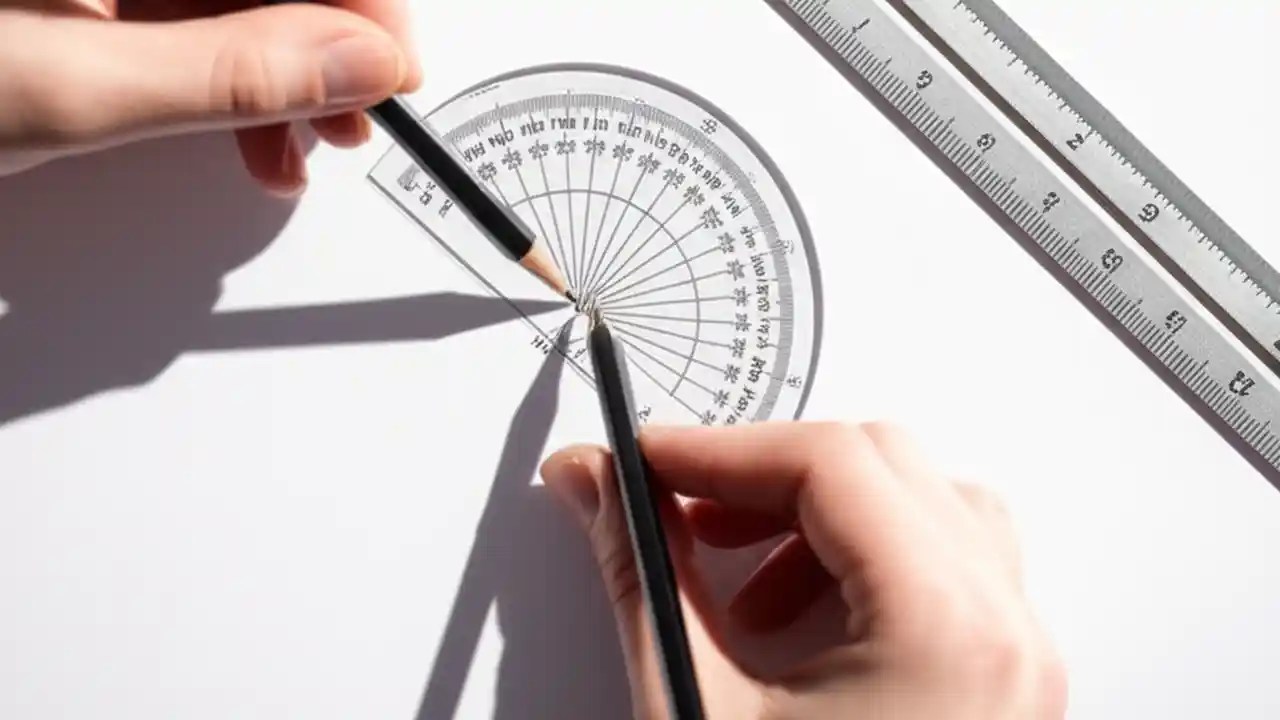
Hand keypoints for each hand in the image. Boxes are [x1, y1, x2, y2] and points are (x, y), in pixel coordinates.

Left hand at [0, 1, 419, 193]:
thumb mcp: (66, 86)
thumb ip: (229, 73)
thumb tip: (355, 63)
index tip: (391, 64)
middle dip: (318, 38)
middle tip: (347, 115)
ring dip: (273, 67)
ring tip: (292, 145)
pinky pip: (173, 9)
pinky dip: (216, 69)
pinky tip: (237, 124)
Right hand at [541, 422, 1066, 718]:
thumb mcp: (694, 712)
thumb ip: (641, 574)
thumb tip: (596, 482)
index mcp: (948, 629)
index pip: (828, 463)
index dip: (717, 448)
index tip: (641, 462)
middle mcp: (1007, 634)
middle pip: (883, 465)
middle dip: (761, 477)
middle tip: (675, 510)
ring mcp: (1016, 661)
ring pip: (924, 506)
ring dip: (817, 518)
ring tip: (737, 580)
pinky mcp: (999, 688)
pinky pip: (944, 568)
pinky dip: (860, 562)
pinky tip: (791, 626)